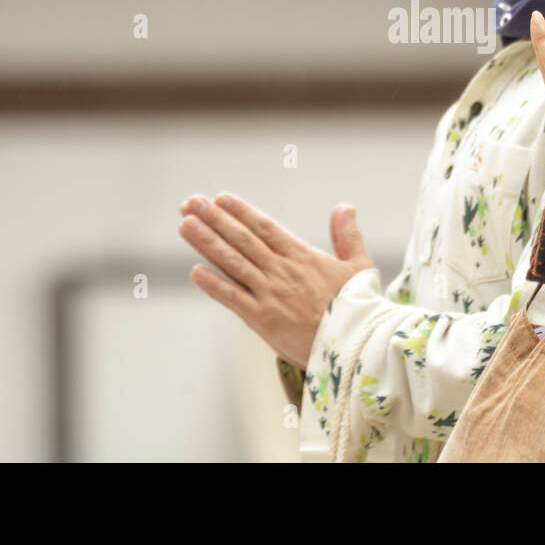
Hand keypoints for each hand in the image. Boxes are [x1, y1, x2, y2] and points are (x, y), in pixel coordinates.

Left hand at [178, 195, 375, 370]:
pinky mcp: (263, 320)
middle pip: (242, 239)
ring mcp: (270, 294)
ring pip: (232, 262)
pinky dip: (213, 285)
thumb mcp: (359, 266)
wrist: (358, 346)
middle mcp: (282, 271)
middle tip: (191, 202)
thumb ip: (348, 235)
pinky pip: (233, 299)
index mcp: (303, 257)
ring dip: (206, 242)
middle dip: (214, 219)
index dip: (241, 211)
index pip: (265, 227)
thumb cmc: (359, 308)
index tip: (220, 198)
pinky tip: (195, 271)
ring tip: (185, 224)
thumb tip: (344, 206)